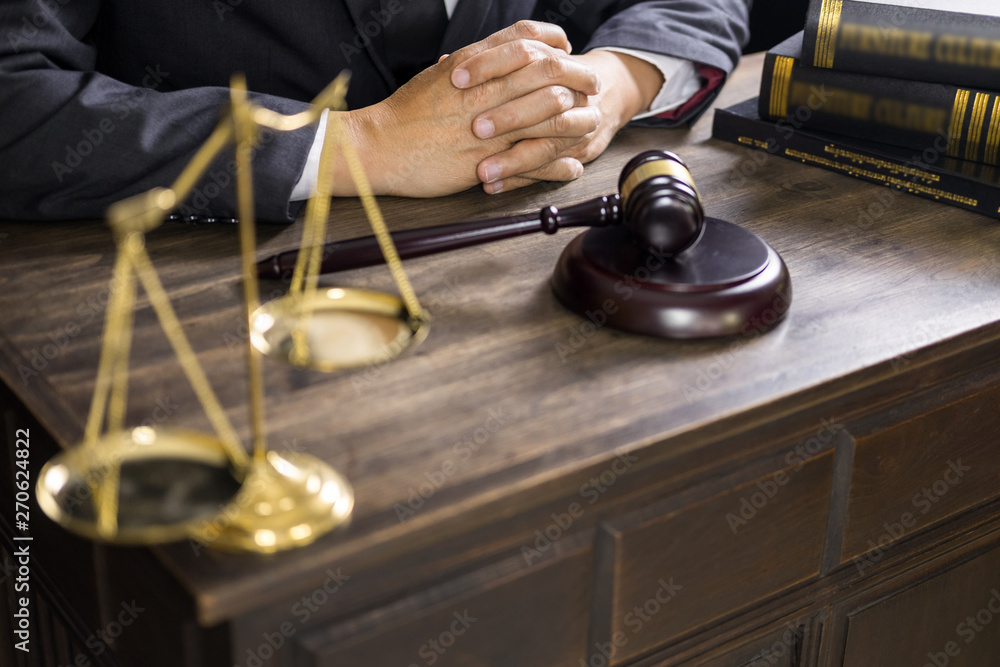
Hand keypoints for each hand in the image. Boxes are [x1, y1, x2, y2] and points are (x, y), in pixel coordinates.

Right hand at [330, 21, 600, 197]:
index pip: (526, 38)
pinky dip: (559, 164)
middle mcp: (486, 88)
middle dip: (578, 76)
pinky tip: (571, 166)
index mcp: (473, 64)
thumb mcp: (433, 78)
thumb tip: (469, 58)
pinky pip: (536, 159)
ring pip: (551, 112)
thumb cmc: (403, 115)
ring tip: (592, 124)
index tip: (566, 52)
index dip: (553, 42)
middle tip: (592, 84)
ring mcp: (490, 124)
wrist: (379, 147)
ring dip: (577, 118)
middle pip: (548, 71)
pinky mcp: (488, 159)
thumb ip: (460, 68)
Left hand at [461, 50, 664, 193]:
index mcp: (554, 59)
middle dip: (511, 115)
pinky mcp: (581, 153)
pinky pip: (553, 170)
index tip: (457, 78)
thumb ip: (491, 62)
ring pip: (552, 139)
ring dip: (514, 158)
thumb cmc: (546, 77)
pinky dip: (520, 178)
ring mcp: (580, 123)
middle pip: (549, 97)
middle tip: (477, 128)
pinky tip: (494, 185)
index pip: (527, 51)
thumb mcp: (524, 62)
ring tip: (482, 171)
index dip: (491, 64)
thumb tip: (446, 61)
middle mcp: (572, 90)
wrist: (602, 91)